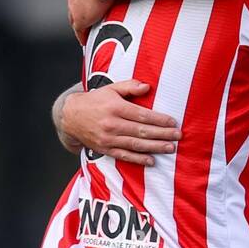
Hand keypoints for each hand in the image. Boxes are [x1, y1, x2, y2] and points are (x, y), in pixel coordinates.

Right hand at [62, 81, 180, 165]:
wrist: (70, 116)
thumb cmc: (95, 101)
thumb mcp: (111, 88)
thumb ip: (129, 86)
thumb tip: (148, 86)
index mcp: (115, 108)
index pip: (142, 115)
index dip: (159, 120)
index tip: (173, 122)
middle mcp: (112, 124)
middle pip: (142, 131)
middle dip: (162, 134)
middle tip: (178, 136)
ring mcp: (109, 139)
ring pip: (136, 144)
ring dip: (155, 147)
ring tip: (170, 148)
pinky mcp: (105, 149)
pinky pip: (124, 156)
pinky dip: (138, 159)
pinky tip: (151, 160)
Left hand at [66, 0, 110, 42]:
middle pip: (74, 0)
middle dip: (79, 6)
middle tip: (88, 14)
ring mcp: (74, 3)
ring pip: (73, 15)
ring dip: (79, 20)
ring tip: (85, 29)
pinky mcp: (78, 18)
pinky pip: (78, 29)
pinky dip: (81, 35)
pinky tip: (84, 40)